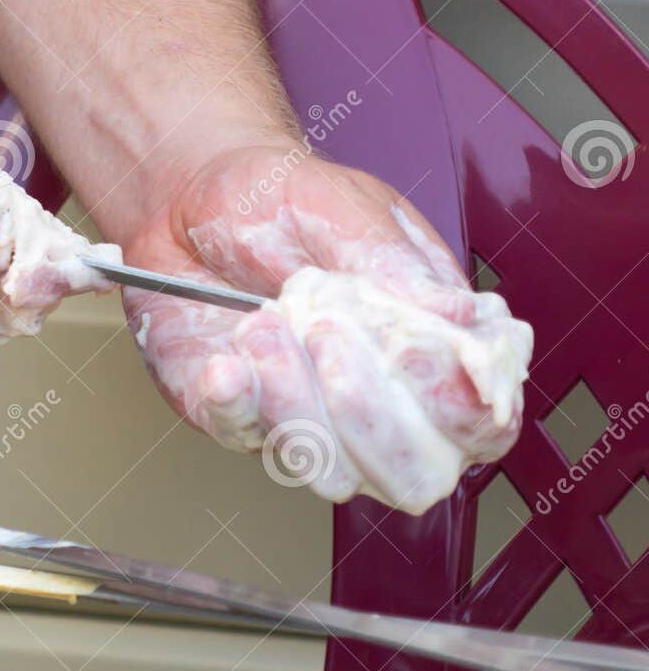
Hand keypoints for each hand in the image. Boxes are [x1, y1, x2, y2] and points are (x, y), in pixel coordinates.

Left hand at [120, 144, 531, 513]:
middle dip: (374, 415)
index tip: (415, 353)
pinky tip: (227, 362)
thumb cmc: (278, 199)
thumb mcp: (345, 208)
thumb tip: (462, 314)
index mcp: (431, 346)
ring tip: (265, 322)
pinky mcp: (241, 418)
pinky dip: (237, 403)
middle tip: (328, 331)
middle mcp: (377, 400)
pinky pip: (245, 440)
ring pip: (331, 472)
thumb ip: (396, 264)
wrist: (188, 196)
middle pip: (415, 474)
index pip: (481, 423)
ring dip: (297, 401)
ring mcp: (309, 418)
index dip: (464, 409)